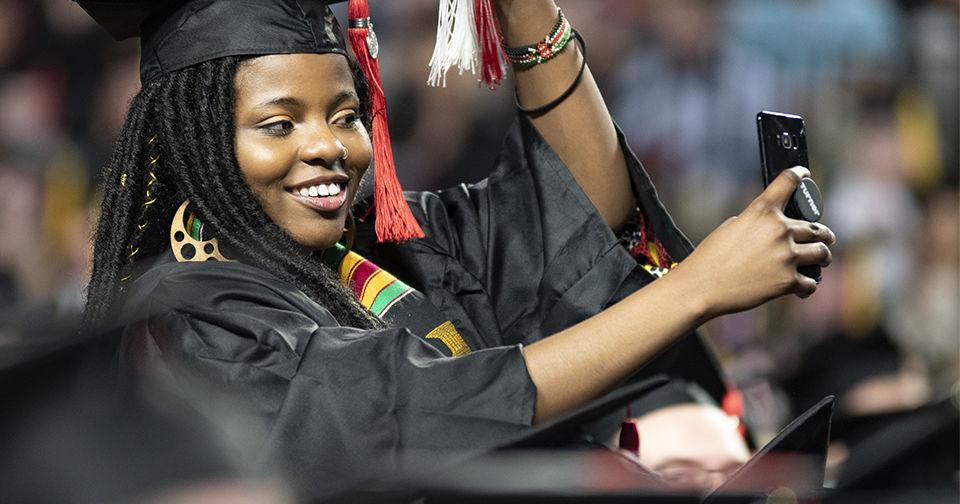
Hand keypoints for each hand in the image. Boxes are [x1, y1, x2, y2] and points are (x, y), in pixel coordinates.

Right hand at [671, 167, 835, 319]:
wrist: (701, 287)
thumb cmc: (710, 258)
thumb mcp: (730, 227)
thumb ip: (756, 222)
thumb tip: (774, 227)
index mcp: (762, 211)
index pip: (788, 182)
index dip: (799, 174)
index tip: (804, 174)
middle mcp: (779, 230)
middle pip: (815, 227)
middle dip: (822, 233)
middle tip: (826, 236)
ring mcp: (786, 256)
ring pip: (822, 252)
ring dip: (823, 255)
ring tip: (822, 258)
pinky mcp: (787, 281)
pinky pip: (811, 281)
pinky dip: (808, 284)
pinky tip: (803, 286)